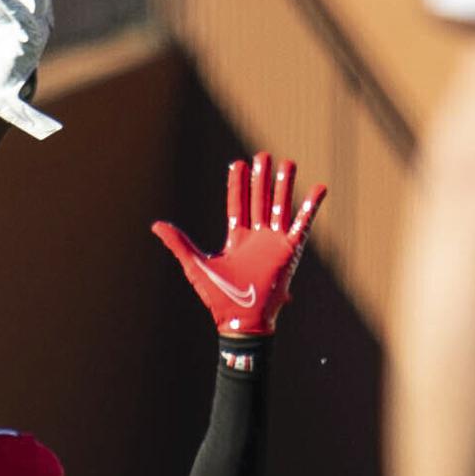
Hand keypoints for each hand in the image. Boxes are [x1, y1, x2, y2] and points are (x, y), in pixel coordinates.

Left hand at [152, 153, 322, 337]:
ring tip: (288, 163)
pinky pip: (302, 225)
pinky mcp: (291, 251)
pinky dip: (310, 207)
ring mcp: (275, 243)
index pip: (237, 204)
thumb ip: (179, 243)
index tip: (238, 163)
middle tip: (263, 155)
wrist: (242, 319)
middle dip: (261, 179)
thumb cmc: (219, 297)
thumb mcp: (196, 265)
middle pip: (260, 200)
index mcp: (236, 239)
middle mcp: (257, 237)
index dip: (237, 185)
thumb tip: (156, 225)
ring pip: (280, 207)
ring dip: (284, 186)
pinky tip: (318, 188)